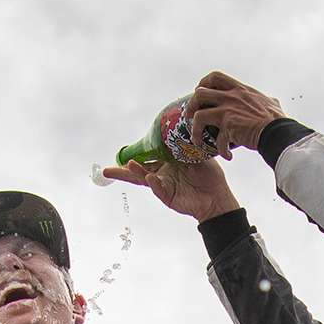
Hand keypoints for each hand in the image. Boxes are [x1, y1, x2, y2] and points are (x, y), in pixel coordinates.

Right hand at [101, 154, 240, 222]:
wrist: (217, 196)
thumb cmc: (208, 175)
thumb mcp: (197, 154)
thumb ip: (186, 144)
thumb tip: (180, 126)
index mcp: (167, 163)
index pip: (147, 158)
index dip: (135, 155)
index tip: (123, 154)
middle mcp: (162, 174)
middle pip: (138, 171)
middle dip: (122, 171)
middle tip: (106, 169)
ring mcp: (164, 186)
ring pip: (145, 179)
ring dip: (136, 172)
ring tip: (128, 165)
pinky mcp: (169, 197)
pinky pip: (159, 189)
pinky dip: (154, 184)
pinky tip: (149, 178)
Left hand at [185, 72, 285, 157]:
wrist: (277, 131)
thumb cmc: (277, 119)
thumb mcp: (271, 102)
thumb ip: (266, 100)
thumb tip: (272, 102)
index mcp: (240, 89)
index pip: (215, 77)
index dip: (203, 84)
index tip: (200, 93)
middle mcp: (231, 97)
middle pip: (200, 93)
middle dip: (191, 106)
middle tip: (191, 117)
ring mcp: (228, 111)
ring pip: (198, 116)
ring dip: (195, 130)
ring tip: (199, 140)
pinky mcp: (228, 127)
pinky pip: (216, 141)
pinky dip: (221, 150)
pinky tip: (227, 155)